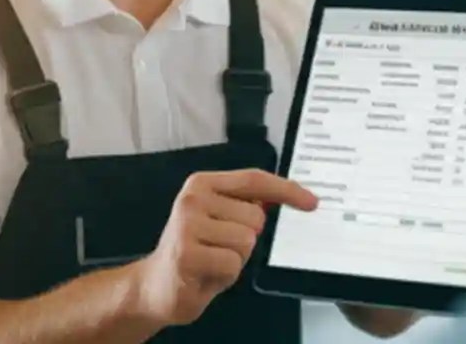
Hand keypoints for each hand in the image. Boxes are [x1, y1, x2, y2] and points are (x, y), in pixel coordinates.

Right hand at [129, 169, 317, 326]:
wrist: (153, 286)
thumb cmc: (193, 252)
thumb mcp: (218, 220)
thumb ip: (243, 206)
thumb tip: (282, 197)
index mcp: (202, 184)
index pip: (254, 180)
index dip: (286, 190)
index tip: (312, 202)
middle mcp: (193, 198)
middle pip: (256, 217)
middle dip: (246, 240)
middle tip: (219, 249)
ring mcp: (187, 225)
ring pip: (246, 241)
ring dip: (236, 259)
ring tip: (211, 262)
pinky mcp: (187, 254)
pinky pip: (232, 264)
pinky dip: (225, 276)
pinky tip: (205, 274)